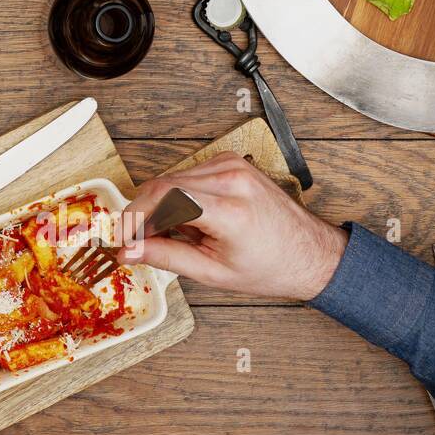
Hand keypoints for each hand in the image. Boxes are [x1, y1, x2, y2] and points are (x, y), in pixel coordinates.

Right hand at [120, 152, 347, 300]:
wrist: (312, 255)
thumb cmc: (271, 268)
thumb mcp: (213, 273)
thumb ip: (165, 256)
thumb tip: (127, 251)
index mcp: (230, 210)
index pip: (164, 196)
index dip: (134, 216)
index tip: (122, 237)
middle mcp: (231, 179)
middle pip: (163, 185)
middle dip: (144, 214)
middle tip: (139, 241)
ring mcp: (232, 165)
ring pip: (172, 179)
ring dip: (162, 205)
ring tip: (175, 235)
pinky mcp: (231, 162)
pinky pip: (188, 174)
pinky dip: (179, 196)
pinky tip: (190, 219)